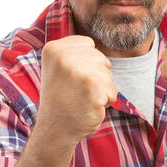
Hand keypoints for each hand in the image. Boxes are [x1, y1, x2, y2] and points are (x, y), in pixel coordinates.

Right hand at [34, 35, 118, 151]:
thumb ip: (73, 52)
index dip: (86, 64)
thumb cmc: (61, 100)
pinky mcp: (93, 87)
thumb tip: (97, 36)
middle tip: (76, 92)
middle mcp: (63, 57)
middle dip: (96, 77)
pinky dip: (106, 102)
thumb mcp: (58, 69)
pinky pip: (113, 90)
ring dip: (101, 90)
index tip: (69, 79)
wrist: (55, 130)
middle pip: (101, 59)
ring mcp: (78, 71)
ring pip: (108, 74)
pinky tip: (89, 107)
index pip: (88, 45)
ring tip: (82, 99)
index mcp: (53, 49)